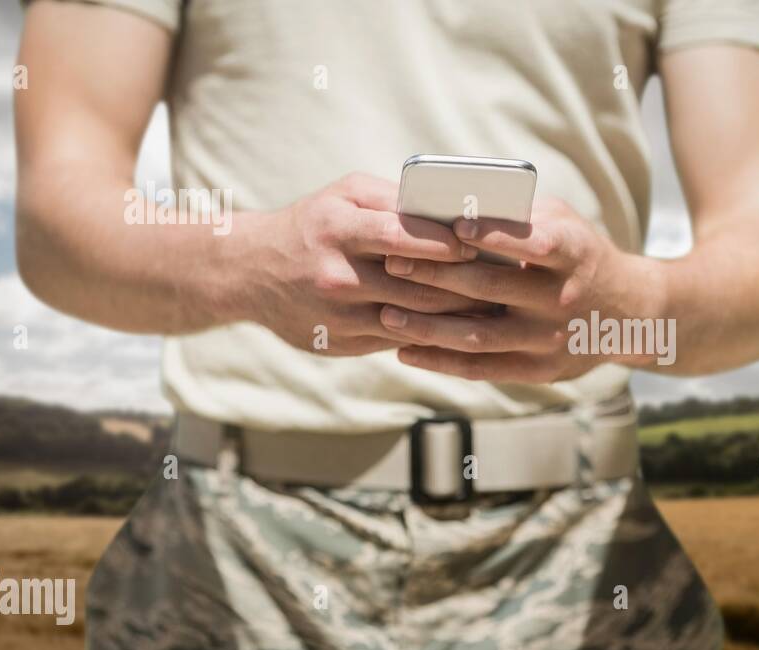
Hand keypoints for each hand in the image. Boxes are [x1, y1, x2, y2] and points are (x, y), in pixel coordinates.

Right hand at [234, 173, 501, 355]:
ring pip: (414, 320)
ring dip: (459, 315)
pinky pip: (399, 340)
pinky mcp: (343, 343)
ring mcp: (340, 315)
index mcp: (339, 230)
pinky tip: (465, 328)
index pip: (402, 238)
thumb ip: (394, 200)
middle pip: (416, 286)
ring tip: (500, 306)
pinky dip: (434, 335)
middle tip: (509, 281)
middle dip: (466, 285)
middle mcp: (338, 275)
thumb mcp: (343, 196)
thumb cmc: (312, 224)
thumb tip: (451, 208)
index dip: (446, 244)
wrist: (250, 274)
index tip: (482, 245)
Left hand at [378, 197, 667, 382]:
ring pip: (479, 335)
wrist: (630, 314)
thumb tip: (453, 203)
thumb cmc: (582, 255)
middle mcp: (561, 299)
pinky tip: (405, 350)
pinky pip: (483, 368)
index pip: (532, 243)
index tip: (453, 225)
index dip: (493, 234)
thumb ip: (518, 214)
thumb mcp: (565, 224)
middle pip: (491, 288)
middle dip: (437, 274)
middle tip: (392, 260)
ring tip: (386, 313)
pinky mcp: (538, 370)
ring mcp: (549, 339)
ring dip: (428, 326)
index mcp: (573, 254)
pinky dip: (441, 361)